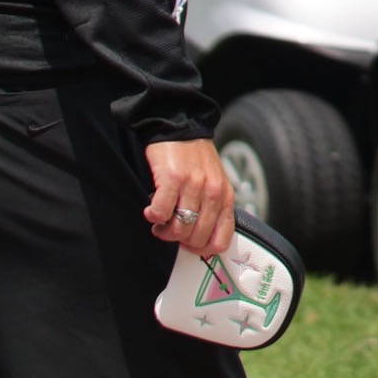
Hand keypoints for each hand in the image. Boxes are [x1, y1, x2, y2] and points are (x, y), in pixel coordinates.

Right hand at [144, 137, 233, 256]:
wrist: (181, 128)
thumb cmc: (196, 160)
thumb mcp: (214, 184)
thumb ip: (213, 208)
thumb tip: (200, 240)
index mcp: (226, 197)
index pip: (220, 240)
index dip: (201, 249)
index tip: (188, 244)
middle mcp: (213, 192)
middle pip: (196, 238)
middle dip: (179, 240)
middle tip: (169, 230)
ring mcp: (194, 185)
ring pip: (179, 229)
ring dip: (164, 230)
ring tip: (159, 221)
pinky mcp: (173, 178)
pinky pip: (161, 212)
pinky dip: (153, 216)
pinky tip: (151, 210)